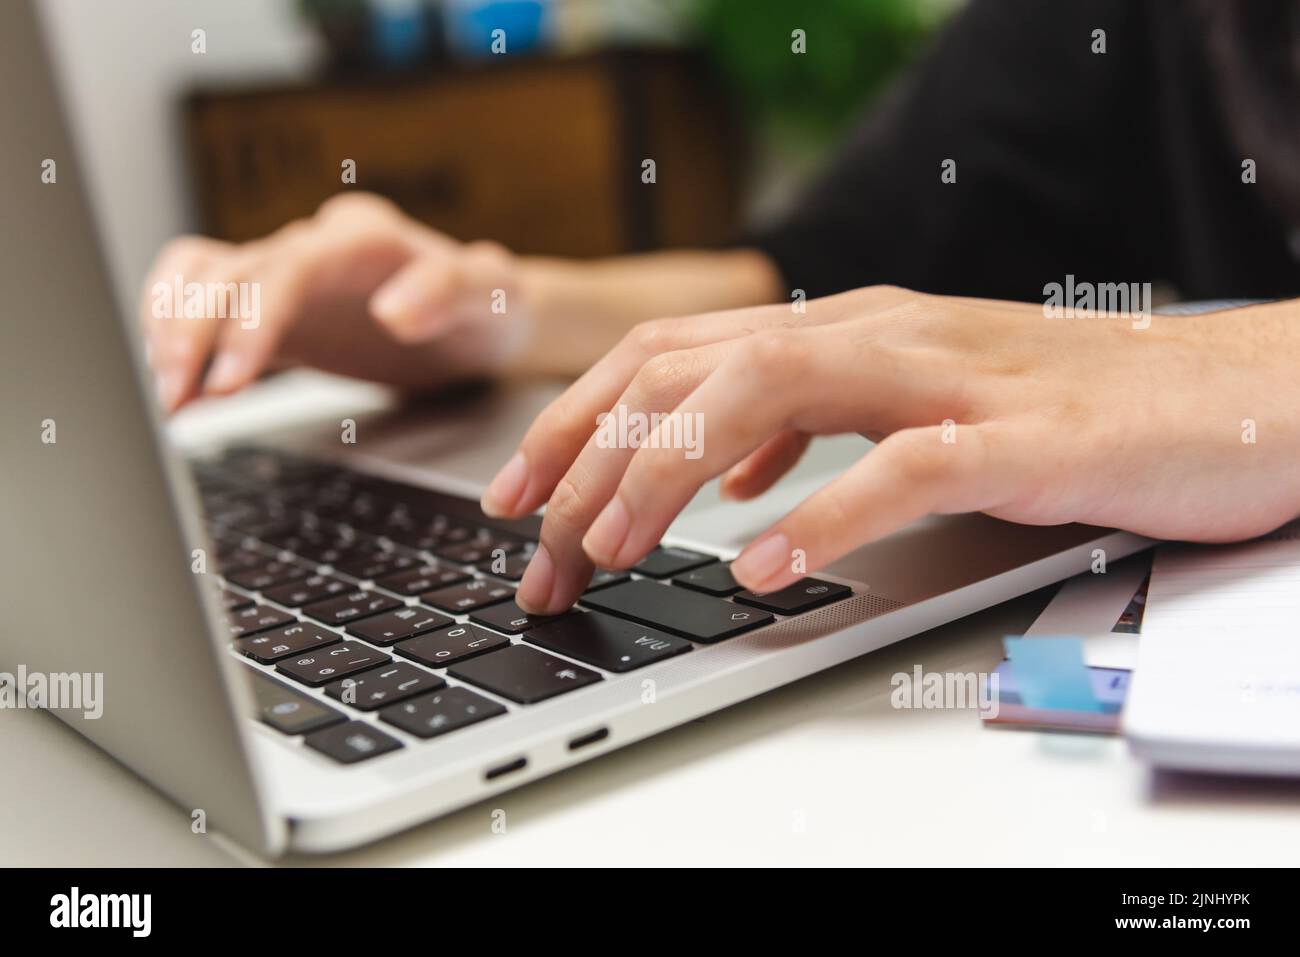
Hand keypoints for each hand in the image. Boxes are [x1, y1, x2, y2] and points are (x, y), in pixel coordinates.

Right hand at [139, 193, 525, 410]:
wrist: (482, 318)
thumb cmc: (489, 304)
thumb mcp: (493, 295)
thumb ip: (452, 289)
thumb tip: (394, 312)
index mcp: (361, 238)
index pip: (287, 269)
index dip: (251, 321)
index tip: (232, 380)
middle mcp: (313, 248)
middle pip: (229, 273)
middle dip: (192, 335)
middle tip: (175, 398)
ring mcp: (287, 278)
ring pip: (203, 281)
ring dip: (171, 332)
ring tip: (165, 397)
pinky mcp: (274, 313)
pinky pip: (207, 305)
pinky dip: (177, 335)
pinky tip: (177, 388)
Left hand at [481, 286, 1299, 613]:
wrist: (1231, 393)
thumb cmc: (1066, 408)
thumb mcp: (912, 408)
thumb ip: (816, 427)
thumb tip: (729, 473)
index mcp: (846, 330)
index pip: (672, 356)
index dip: (577, 421)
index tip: (519, 497)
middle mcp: (880, 334)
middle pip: (691, 369)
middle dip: (592, 458)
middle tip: (538, 549)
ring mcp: (951, 377)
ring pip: (770, 392)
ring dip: (672, 474)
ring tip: (615, 549)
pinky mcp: (1024, 435)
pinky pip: (904, 466)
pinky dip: (822, 513)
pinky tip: (760, 566)